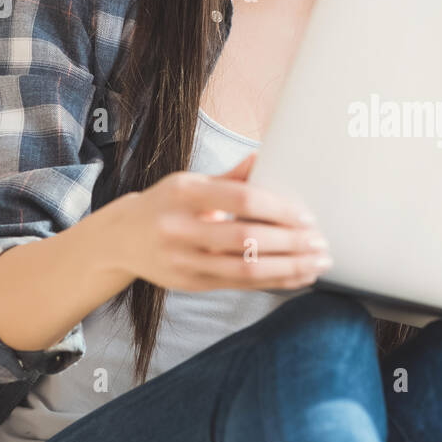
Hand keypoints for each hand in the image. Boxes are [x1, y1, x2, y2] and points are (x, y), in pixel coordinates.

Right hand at [115, 153, 332, 292]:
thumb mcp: (189, 181)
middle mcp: (181, 228)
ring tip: (317, 264)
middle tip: (321, 244)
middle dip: (290, 243)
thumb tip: (265, 156)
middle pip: (246, 239)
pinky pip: (240, 285)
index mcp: (185, 193)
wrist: (121, 238)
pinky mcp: (190, 284)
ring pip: (245, 269)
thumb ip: (230, 176)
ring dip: (288, 268)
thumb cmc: (165, 204)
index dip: (278, 210)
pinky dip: (273, 282)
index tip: (307, 217)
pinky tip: (297, 278)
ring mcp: (184, 260)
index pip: (241, 201)